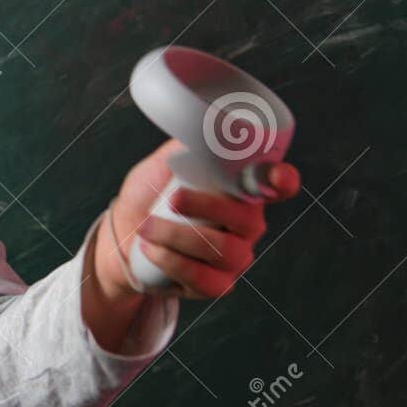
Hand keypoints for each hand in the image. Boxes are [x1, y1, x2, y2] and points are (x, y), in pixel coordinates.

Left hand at [97, 139, 300, 299]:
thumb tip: (195, 122)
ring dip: (179, 237)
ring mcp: (236, 257)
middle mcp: (248, 225)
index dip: (281, 181)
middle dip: (207, 207)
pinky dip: (174, 263)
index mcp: (242, 190)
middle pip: (248, 220)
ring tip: (147, 227)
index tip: (276, 176)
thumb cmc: (152, 193)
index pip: (276, 185)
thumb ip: (183, 145)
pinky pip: (207, 280)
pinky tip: (152, 250)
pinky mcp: (217, 284)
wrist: (125, 232)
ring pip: (224, 251)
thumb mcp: (163, 163)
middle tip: (172, 198)